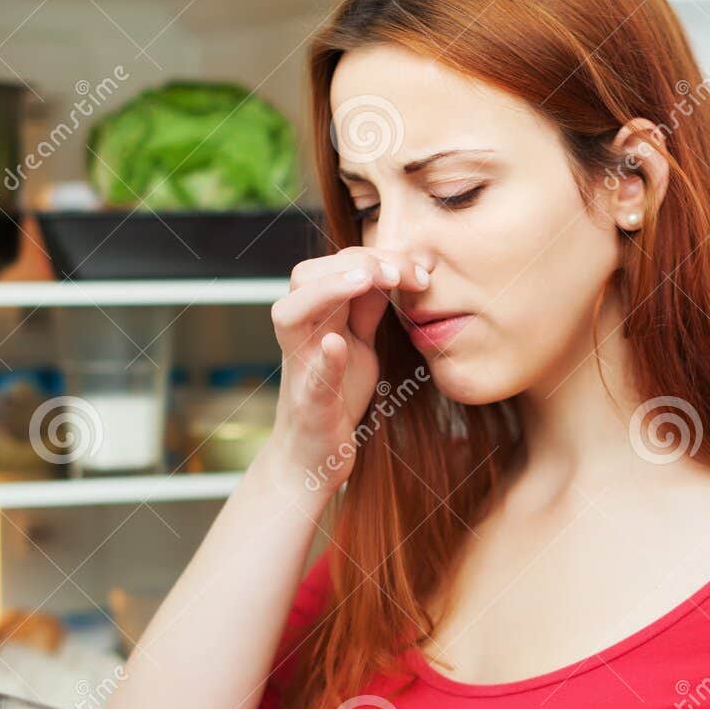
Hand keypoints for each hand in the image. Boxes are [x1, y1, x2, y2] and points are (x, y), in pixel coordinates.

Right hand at [265, 246, 430, 492]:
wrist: (315, 453)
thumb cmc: (337, 392)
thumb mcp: (360, 339)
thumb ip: (369, 305)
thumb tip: (399, 266)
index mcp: (317, 315)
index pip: (335, 266)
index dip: (375, 255)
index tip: (419, 267)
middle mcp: (302, 334)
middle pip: (305, 276)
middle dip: (353, 263)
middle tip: (398, 272)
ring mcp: (300, 367)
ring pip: (290, 314)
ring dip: (328, 290)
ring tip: (365, 279)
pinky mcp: (311, 404)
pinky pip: (310, 377)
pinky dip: (323, 359)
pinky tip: (336, 344)